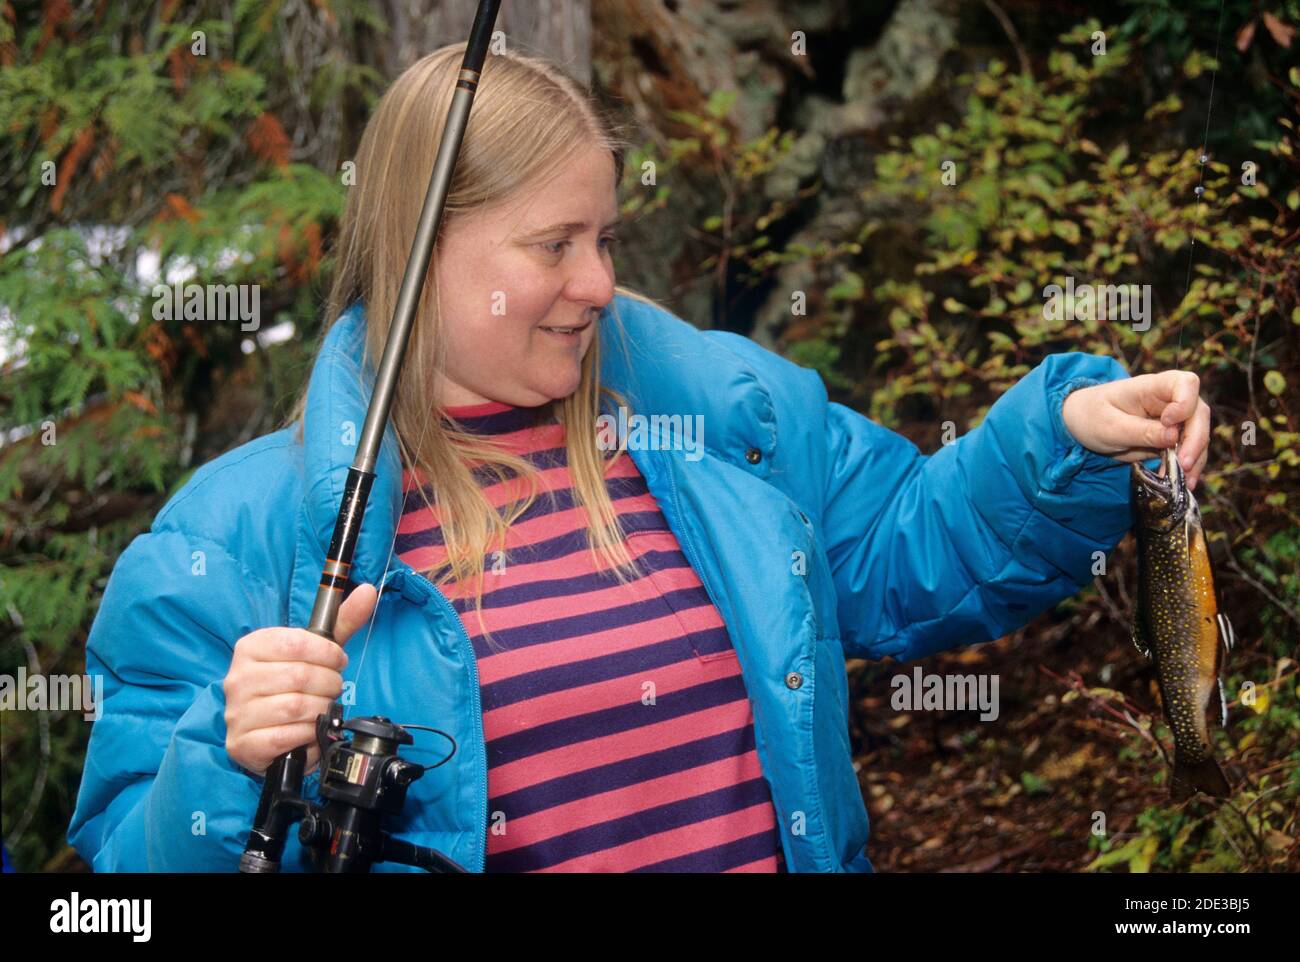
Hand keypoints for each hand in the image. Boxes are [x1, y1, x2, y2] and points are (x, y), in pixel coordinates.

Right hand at [223, 583, 377, 775]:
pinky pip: (286, 736)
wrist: (266, 729)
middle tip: (333, 689)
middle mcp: (238, 677)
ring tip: (322, 708)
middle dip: (330, 684)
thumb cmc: (293, 684)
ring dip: (321, 709)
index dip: (328, 654)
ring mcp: (237, 712)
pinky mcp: (242, 743)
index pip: (296, 643)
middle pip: (300, 676)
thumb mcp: (316, 650)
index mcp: (251, 647)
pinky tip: (309, 730)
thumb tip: (369, 591)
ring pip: (295, 707)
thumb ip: (342, 621)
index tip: (338, 661)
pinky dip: (308, 734)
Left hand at [1061, 371, 1209, 489]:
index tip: (1169, 422)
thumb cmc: (1092, 417)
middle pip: (1198, 413)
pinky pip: (1187, 450)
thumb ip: (1141, 431)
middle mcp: (1168, 400)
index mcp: (1151, 387)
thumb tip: (1174, 437)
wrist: (1081, 423)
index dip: (1185, 402)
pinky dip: (1188, 466)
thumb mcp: (1111, 427)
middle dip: (1195, 439)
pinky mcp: (1170, 437)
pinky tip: (1184, 483)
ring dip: (1195, 457)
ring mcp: (1172, 419)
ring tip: (1185, 481)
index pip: (1185, 384)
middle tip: (1184, 464)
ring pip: (1197, 434)